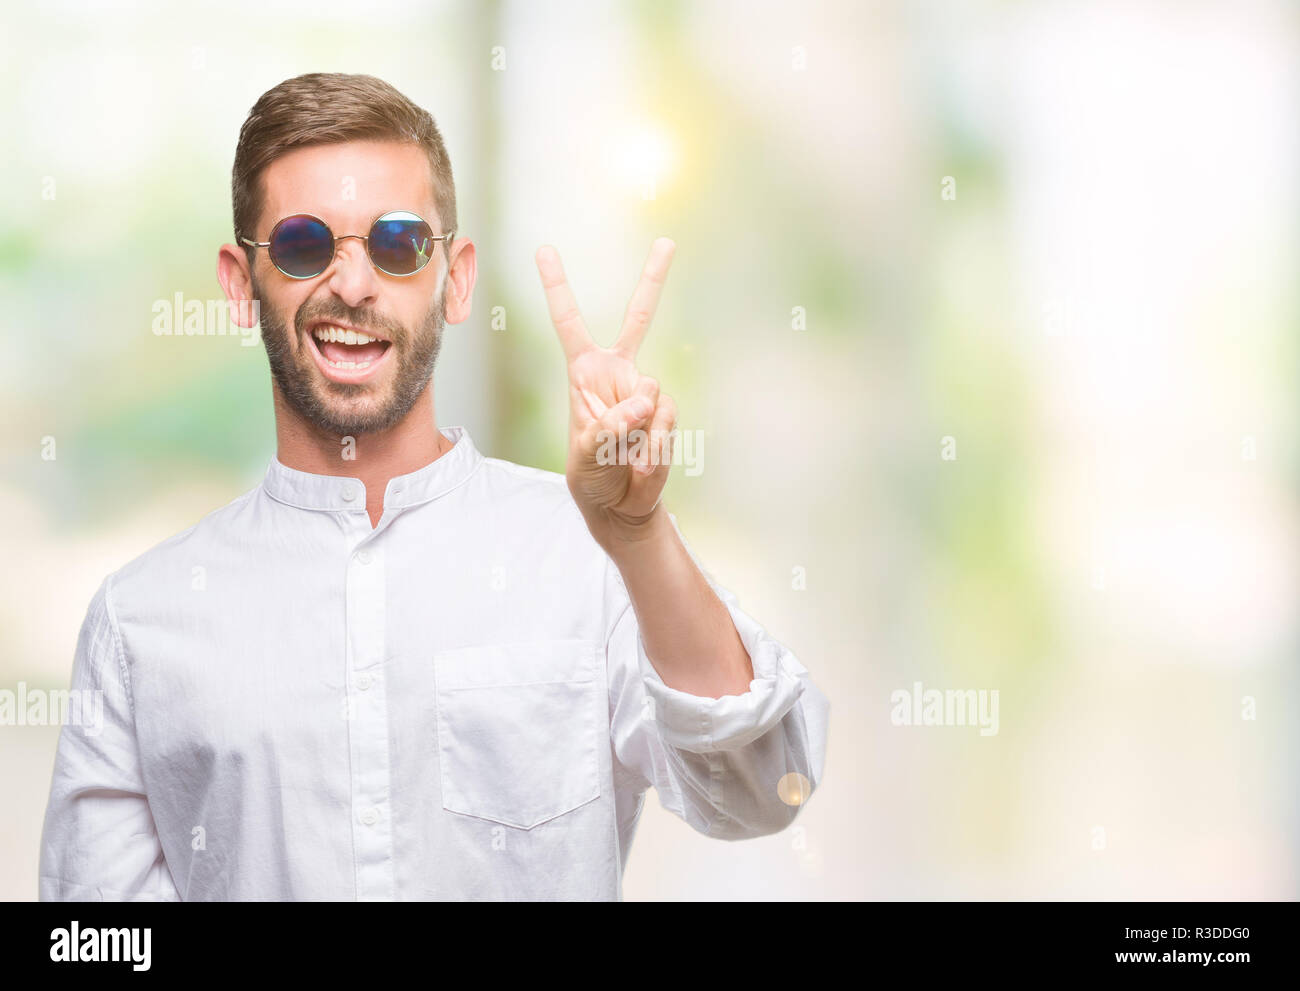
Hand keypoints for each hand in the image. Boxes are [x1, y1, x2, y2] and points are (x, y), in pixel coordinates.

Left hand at [535, 237, 679, 547]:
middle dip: (654, 278)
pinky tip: (642, 459)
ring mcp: (647, 391)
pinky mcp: (667, 412)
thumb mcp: (587, 453)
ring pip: (651, 395)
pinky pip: (665, 420)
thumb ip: (611, 425)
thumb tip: (648, 396)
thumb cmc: (592, 474)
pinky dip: (653, 446)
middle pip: (639, 317)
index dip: (557, 287)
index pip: (568, 321)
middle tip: (668, 241)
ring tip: (624, 455)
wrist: (622, 503)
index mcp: (585, 372)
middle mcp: (619, 372)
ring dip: (637, 432)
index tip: (544, 249)